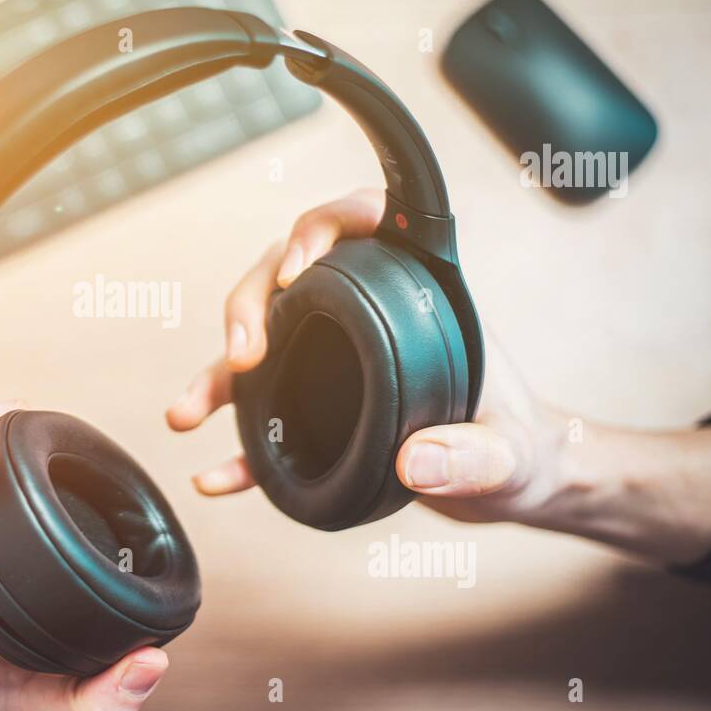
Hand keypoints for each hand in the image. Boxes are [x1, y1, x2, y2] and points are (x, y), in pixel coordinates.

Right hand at [165, 188, 710, 563]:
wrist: (514, 484)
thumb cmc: (525, 448)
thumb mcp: (511, 452)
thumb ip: (474, 456)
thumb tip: (417, 462)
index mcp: (414, 296)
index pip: (362, 226)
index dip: (322, 227)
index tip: (298, 266)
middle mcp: (362, 320)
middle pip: (286, 281)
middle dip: (249, 305)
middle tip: (243, 351)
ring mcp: (332, 367)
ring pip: (259, 348)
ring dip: (216, 375)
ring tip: (185, 412)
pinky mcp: (318, 420)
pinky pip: (264, 426)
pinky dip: (235, 450)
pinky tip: (215, 478)